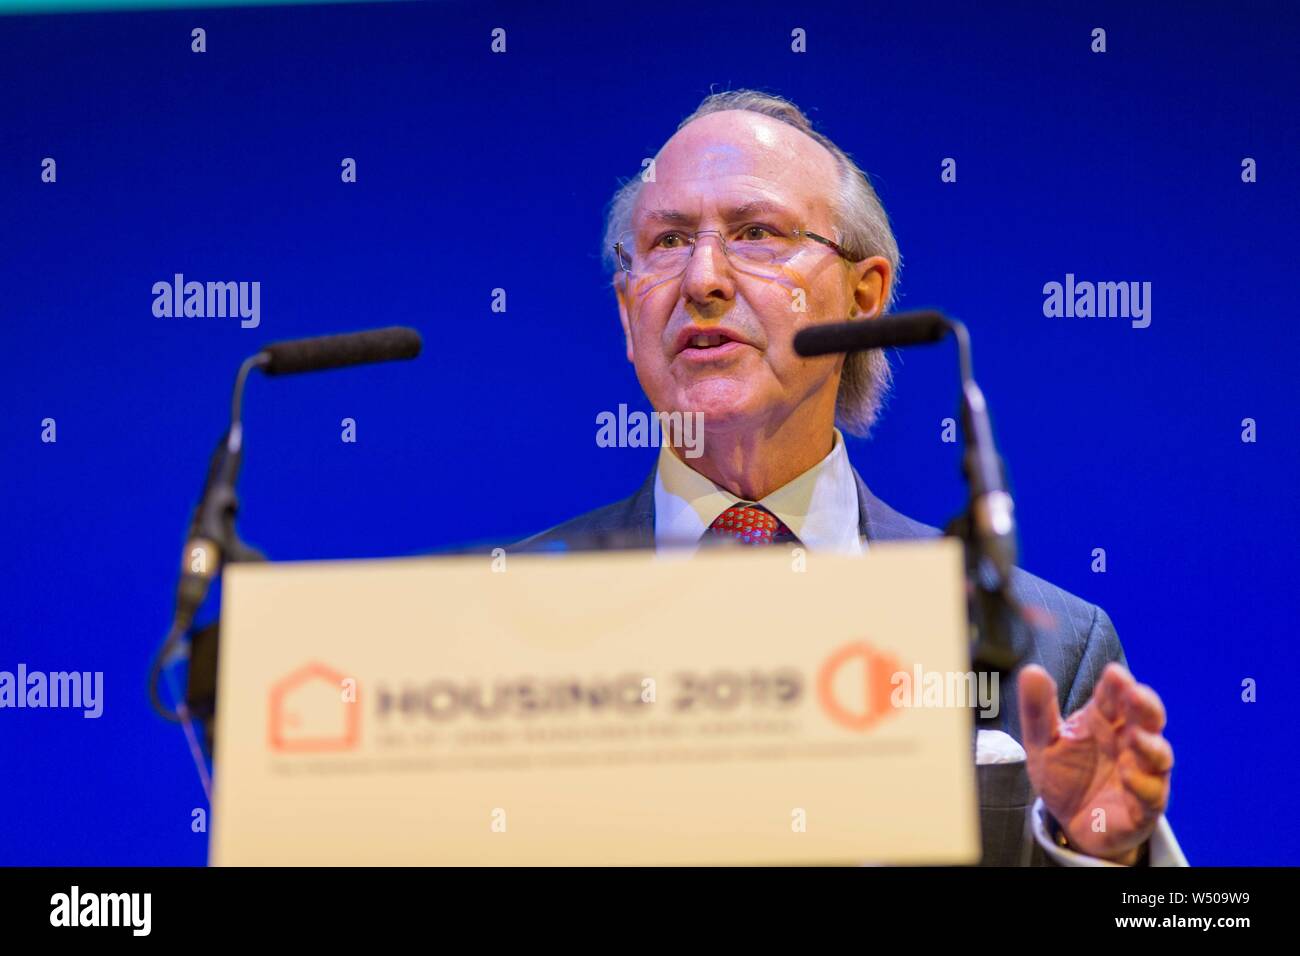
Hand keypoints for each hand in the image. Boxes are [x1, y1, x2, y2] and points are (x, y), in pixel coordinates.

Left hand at [1018, 661, 1172, 863]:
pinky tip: (1128, 775)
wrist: (1069, 822)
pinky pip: (1152, 795)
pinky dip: (1143, 784)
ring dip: (1149, 745)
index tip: (1114, 673)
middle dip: (1146, 706)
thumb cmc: (1063, 772)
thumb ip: (1038, 709)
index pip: (1115, 696)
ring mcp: (1141, 774)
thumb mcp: (1042, 741)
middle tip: (1136, 694)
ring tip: (1134, 738)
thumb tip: (1031, 671)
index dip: (1117, 684)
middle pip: (1147, 719)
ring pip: (1158, 755)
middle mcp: (1128, 742)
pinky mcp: (1143, 807)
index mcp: (1104, 720)